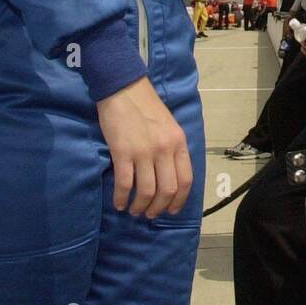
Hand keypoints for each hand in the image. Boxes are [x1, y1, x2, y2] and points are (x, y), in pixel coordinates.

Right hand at [96, 77, 192, 217]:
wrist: (124, 89)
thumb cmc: (147, 108)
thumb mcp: (169, 127)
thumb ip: (172, 150)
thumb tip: (169, 177)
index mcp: (179, 143)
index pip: (186, 180)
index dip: (179, 200)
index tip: (171, 210)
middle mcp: (165, 149)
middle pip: (168, 190)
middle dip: (159, 208)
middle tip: (149, 214)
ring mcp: (144, 151)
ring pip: (147, 191)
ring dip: (140, 206)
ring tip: (134, 210)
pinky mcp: (123, 152)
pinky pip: (125, 183)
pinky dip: (122, 197)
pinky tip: (119, 202)